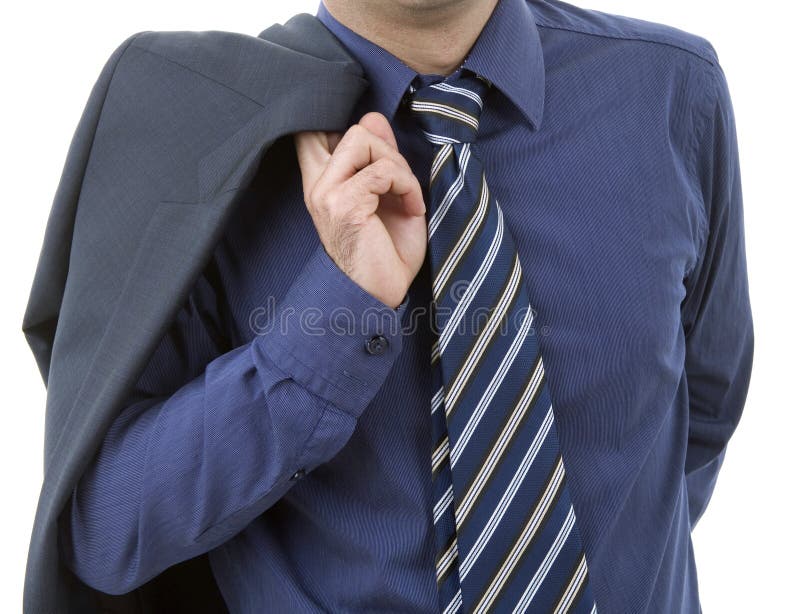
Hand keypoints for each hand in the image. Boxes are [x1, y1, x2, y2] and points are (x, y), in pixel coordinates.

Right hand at [294, 112, 427, 308]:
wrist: (380, 296)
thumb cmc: (385, 253)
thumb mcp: (386, 196)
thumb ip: (379, 157)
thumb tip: (373, 117)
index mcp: (323, 182)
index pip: (315, 130)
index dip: (349, 124)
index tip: (381, 149)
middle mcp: (318, 185)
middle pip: (353, 129)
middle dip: (390, 148)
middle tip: (402, 183)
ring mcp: (326, 193)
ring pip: (363, 139)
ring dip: (398, 165)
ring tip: (407, 196)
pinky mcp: (344, 204)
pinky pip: (383, 170)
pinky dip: (407, 185)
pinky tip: (413, 209)